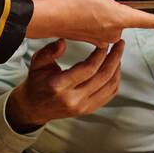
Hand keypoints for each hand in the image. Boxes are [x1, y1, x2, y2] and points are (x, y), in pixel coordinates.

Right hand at [6, 39, 124, 130]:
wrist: (33, 108)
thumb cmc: (36, 83)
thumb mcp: (37, 64)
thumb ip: (49, 51)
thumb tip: (63, 41)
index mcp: (59, 86)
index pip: (88, 69)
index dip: (100, 54)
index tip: (105, 42)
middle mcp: (73, 99)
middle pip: (103, 77)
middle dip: (115, 58)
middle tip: (120, 44)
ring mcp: (82, 107)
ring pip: (109, 87)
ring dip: (117, 69)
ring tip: (118, 54)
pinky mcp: (88, 111)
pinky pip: (109, 95)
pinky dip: (115, 81)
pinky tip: (115, 68)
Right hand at [28, 0, 153, 44]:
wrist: (43, 17)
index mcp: (119, 18)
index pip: (152, 21)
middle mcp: (114, 32)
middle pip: (133, 18)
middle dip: (130, 5)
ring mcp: (103, 38)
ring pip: (118, 21)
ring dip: (114, 10)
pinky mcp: (92, 39)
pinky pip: (105, 26)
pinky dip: (103, 16)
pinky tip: (90, 5)